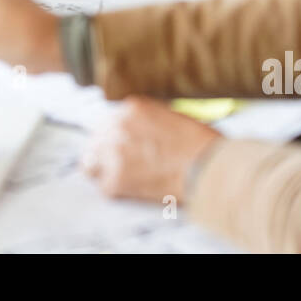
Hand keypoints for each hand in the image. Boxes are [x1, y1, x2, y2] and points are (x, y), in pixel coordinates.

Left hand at [82, 96, 221, 201]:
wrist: (209, 168)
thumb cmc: (200, 145)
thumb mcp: (170, 117)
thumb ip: (145, 122)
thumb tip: (134, 134)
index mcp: (131, 108)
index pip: (105, 122)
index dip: (111, 138)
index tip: (119, 149)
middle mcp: (117, 125)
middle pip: (95, 142)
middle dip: (105, 155)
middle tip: (120, 168)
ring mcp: (114, 152)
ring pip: (91, 165)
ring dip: (105, 172)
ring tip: (123, 180)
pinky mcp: (116, 179)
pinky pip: (105, 188)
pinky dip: (118, 192)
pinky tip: (136, 191)